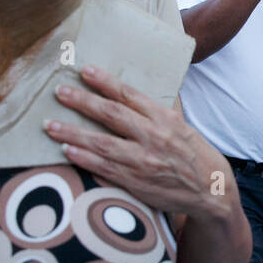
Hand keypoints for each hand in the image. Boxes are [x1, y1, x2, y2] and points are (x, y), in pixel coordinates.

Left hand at [45, 66, 230, 222]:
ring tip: (50, 125)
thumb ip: (159, 111)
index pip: (129, 95)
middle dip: (82, 102)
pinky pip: (105, 168)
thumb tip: (136, 94)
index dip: (105, 82)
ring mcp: (143, 160)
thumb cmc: (195, 156)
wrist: (211, 191)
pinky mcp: (137, 182)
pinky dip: (84, 159)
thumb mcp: (182, 126)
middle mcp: (153, 136)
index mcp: (165, 118)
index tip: (85, 71)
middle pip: (111, 115)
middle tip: (60, 92)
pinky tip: (67, 152)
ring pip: (101, 143)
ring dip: (72, 133)